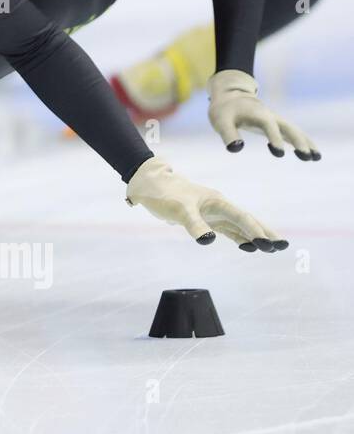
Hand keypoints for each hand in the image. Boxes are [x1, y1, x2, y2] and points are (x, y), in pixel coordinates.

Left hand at [125, 157, 286, 251]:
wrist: (149, 185)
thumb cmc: (163, 194)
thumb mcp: (178, 209)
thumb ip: (193, 224)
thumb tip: (208, 241)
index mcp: (217, 201)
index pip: (241, 217)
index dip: (255, 231)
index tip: (268, 244)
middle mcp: (219, 207)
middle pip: (247, 221)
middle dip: (265, 233)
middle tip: (284, 247)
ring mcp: (213, 213)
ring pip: (240, 226)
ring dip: (255, 237)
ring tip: (273, 248)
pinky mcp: (205, 219)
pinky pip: (227, 230)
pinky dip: (239, 238)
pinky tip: (248, 246)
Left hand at [207, 69, 319, 160]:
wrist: (230, 96)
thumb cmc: (224, 110)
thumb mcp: (220, 121)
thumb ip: (228, 134)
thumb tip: (236, 149)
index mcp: (258, 114)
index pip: (269, 127)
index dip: (274, 139)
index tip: (279, 154)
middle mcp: (271, 116)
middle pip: (289, 128)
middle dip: (300, 142)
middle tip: (309, 157)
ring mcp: (275, 120)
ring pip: (294, 131)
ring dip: (306, 143)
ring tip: (316, 158)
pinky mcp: (276, 125)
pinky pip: (292, 133)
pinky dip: (302, 142)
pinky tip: (309, 154)